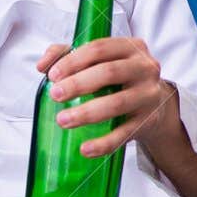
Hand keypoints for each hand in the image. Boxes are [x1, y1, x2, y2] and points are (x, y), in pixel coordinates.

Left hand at [35, 37, 180, 158]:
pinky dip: (104, 143)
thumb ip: (67, 55)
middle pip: (109, 72)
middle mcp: (145, 67)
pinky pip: (125, 133)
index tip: (53, 75)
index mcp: (130, 47)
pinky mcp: (149, 121)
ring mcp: (149, 95)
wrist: (154, 104)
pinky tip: (85, 149)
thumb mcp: (98, 61)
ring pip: (117, 103)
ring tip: (62, 120)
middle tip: (55, 95)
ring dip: (87, 113)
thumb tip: (42, 66)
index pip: (99, 48)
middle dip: (78, 84)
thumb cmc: (117, 78)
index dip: (74, 61)